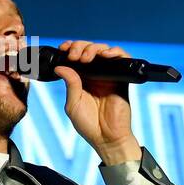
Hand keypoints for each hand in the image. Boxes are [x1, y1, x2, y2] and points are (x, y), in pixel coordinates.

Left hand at [52, 41, 142, 164]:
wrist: (107, 138)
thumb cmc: (89, 125)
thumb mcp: (73, 104)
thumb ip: (70, 84)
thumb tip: (61, 67)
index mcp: (81, 79)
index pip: (76, 56)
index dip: (70, 48)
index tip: (64, 48)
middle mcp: (95, 75)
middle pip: (89, 50)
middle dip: (80, 46)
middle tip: (74, 55)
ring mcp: (109, 76)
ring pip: (104, 50)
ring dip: (94, 48)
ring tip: (86, 57)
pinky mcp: (122, 79)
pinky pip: (122, 59)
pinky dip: (115, 52)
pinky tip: (106, 55)